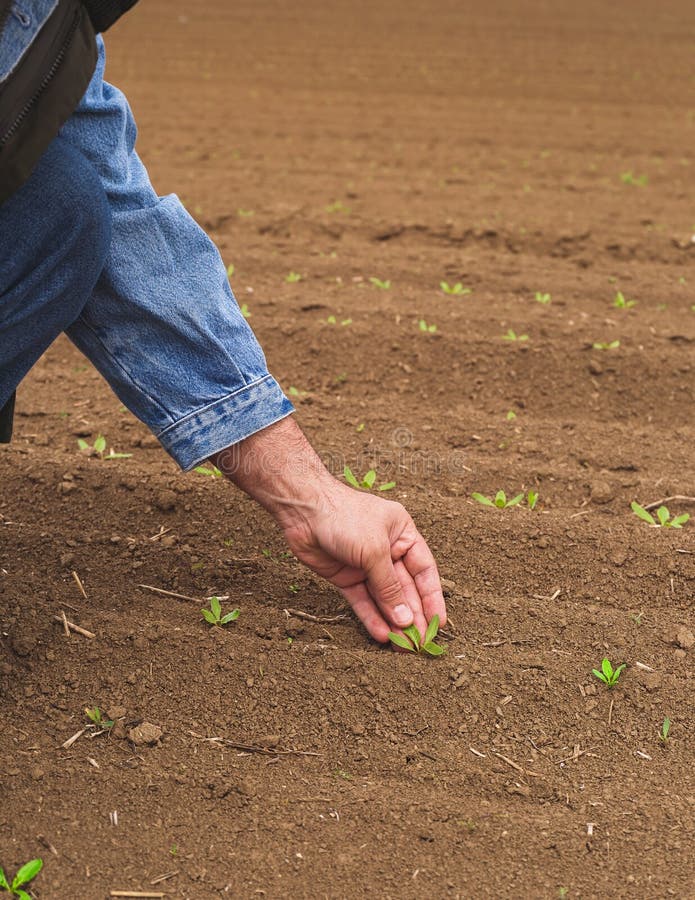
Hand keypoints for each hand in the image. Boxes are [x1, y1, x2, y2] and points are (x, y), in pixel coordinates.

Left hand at [211, 417, 445, 641]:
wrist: (304, 511)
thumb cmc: (346, 517)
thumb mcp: (374, 551)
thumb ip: (390, 586)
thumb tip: (406, 618)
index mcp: (403, 534)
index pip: (424, 571)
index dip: (432, 597)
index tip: (439, 623)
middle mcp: (387, 551)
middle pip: (405, 589)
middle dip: (412, 615)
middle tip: (420, 644)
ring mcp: (366, 565)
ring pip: (384, 599)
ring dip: (393, 621)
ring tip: (402, 647)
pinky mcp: (346, 577)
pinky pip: (362, 601)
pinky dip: (371, 617)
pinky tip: (381, 635)